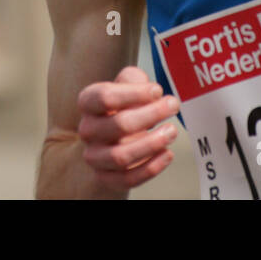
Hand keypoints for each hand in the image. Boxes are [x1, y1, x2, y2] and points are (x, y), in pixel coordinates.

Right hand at [77, 66, 180, 192]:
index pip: (104, 97)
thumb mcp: (126, 85)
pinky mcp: (106, 177)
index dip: (133, 93)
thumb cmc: (122, 107)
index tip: (158, 90)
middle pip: (118, 124)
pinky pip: (127, 179)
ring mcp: (95, 156)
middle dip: (151, 115)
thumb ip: (134, 80)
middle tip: (173, 106)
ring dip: (151, 144)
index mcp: (88, 103)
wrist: (110, 138)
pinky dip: (151, 168)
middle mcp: (87, 130)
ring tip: (172, 131)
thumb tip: (152, 92)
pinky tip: (167, 154)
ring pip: (121, 156)